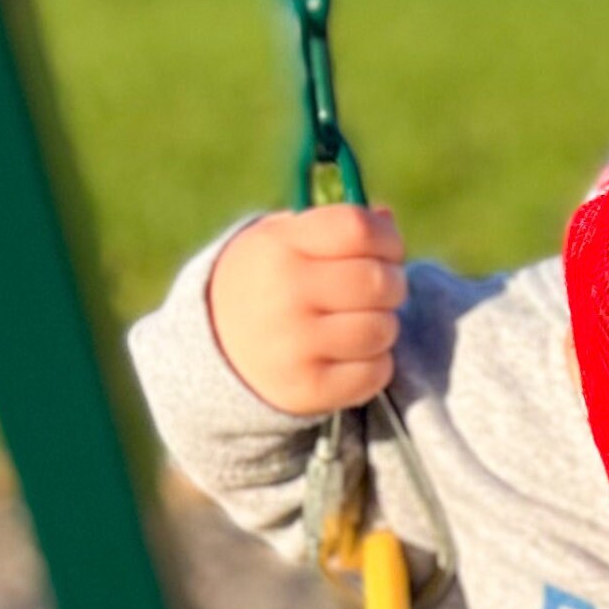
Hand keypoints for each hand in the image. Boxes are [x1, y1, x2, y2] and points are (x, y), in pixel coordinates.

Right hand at [207, 202, 408, 415]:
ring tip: (361, 322)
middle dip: (393, 284)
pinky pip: (376, 372)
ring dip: (384, 326)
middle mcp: (285, 293)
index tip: (389, 250)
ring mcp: (295, 344)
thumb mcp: (282, 241)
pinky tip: (352, 354)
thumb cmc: (266, 283)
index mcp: (279, 246)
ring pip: (382, 329)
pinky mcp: (309, 388)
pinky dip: (376, 364)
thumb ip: (334, 226)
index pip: (358, 229)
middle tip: (381, 291)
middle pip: (378, 281)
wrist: (216, 349)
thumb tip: (386, 220)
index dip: (387, 238)